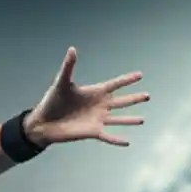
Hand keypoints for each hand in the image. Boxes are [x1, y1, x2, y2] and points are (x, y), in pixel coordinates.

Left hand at [23, 47, 149, 147]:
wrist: (42, 123)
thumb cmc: (51, 101)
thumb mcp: (61, 83)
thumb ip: (68, 67)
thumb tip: (71, 49)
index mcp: (94, 92)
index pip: (115, 84)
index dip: (127, 80)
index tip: (140, 75)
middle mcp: (99, 106)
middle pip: (121, 101)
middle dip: (134, 99)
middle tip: (147, 96)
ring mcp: (97, 119)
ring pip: (118, 119)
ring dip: (130, 120)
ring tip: (142, 120)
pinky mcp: (92, 132)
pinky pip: (108, 136)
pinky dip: (117, 140)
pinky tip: (127, 142)